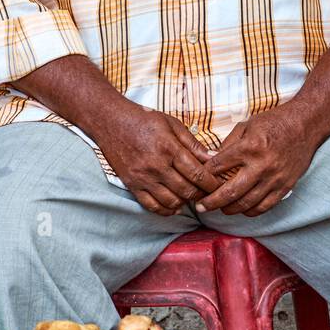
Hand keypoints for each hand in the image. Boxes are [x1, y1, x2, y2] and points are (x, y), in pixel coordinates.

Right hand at [93, 103, 222, 215]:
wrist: (111, 122)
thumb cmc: (144, 120)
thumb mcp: (172, 124)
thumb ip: (192, 144)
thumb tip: (213, 158)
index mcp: (169, 148)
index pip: (197, 174)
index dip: (212, 183)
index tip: (219, 185)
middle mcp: (156, 165)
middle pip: (187, 190)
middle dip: (201, 194)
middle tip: (207, 192)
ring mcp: (143, 177)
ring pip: (171, 201)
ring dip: (185, 202)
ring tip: (191, 196)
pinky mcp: (132, 185)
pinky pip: (151, 206)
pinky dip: (166, 210)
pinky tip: (175, 206)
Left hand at [194, 104, 316, 215]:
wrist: (306, 125)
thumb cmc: (274, 122)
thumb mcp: (247, 125)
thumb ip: (228, 144)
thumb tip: (210, 160)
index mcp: (249, 147)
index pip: (218, 166)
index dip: (203, 176)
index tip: (195, 182)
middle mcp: (261, 165)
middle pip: (230, 191)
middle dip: (212, 202)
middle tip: (201, 206)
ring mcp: (274, 178)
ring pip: (247, 203)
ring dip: (229, 209)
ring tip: (219, 209)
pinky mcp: (285, 186)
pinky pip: (265, 206)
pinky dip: (251, 211)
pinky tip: (242, 209)